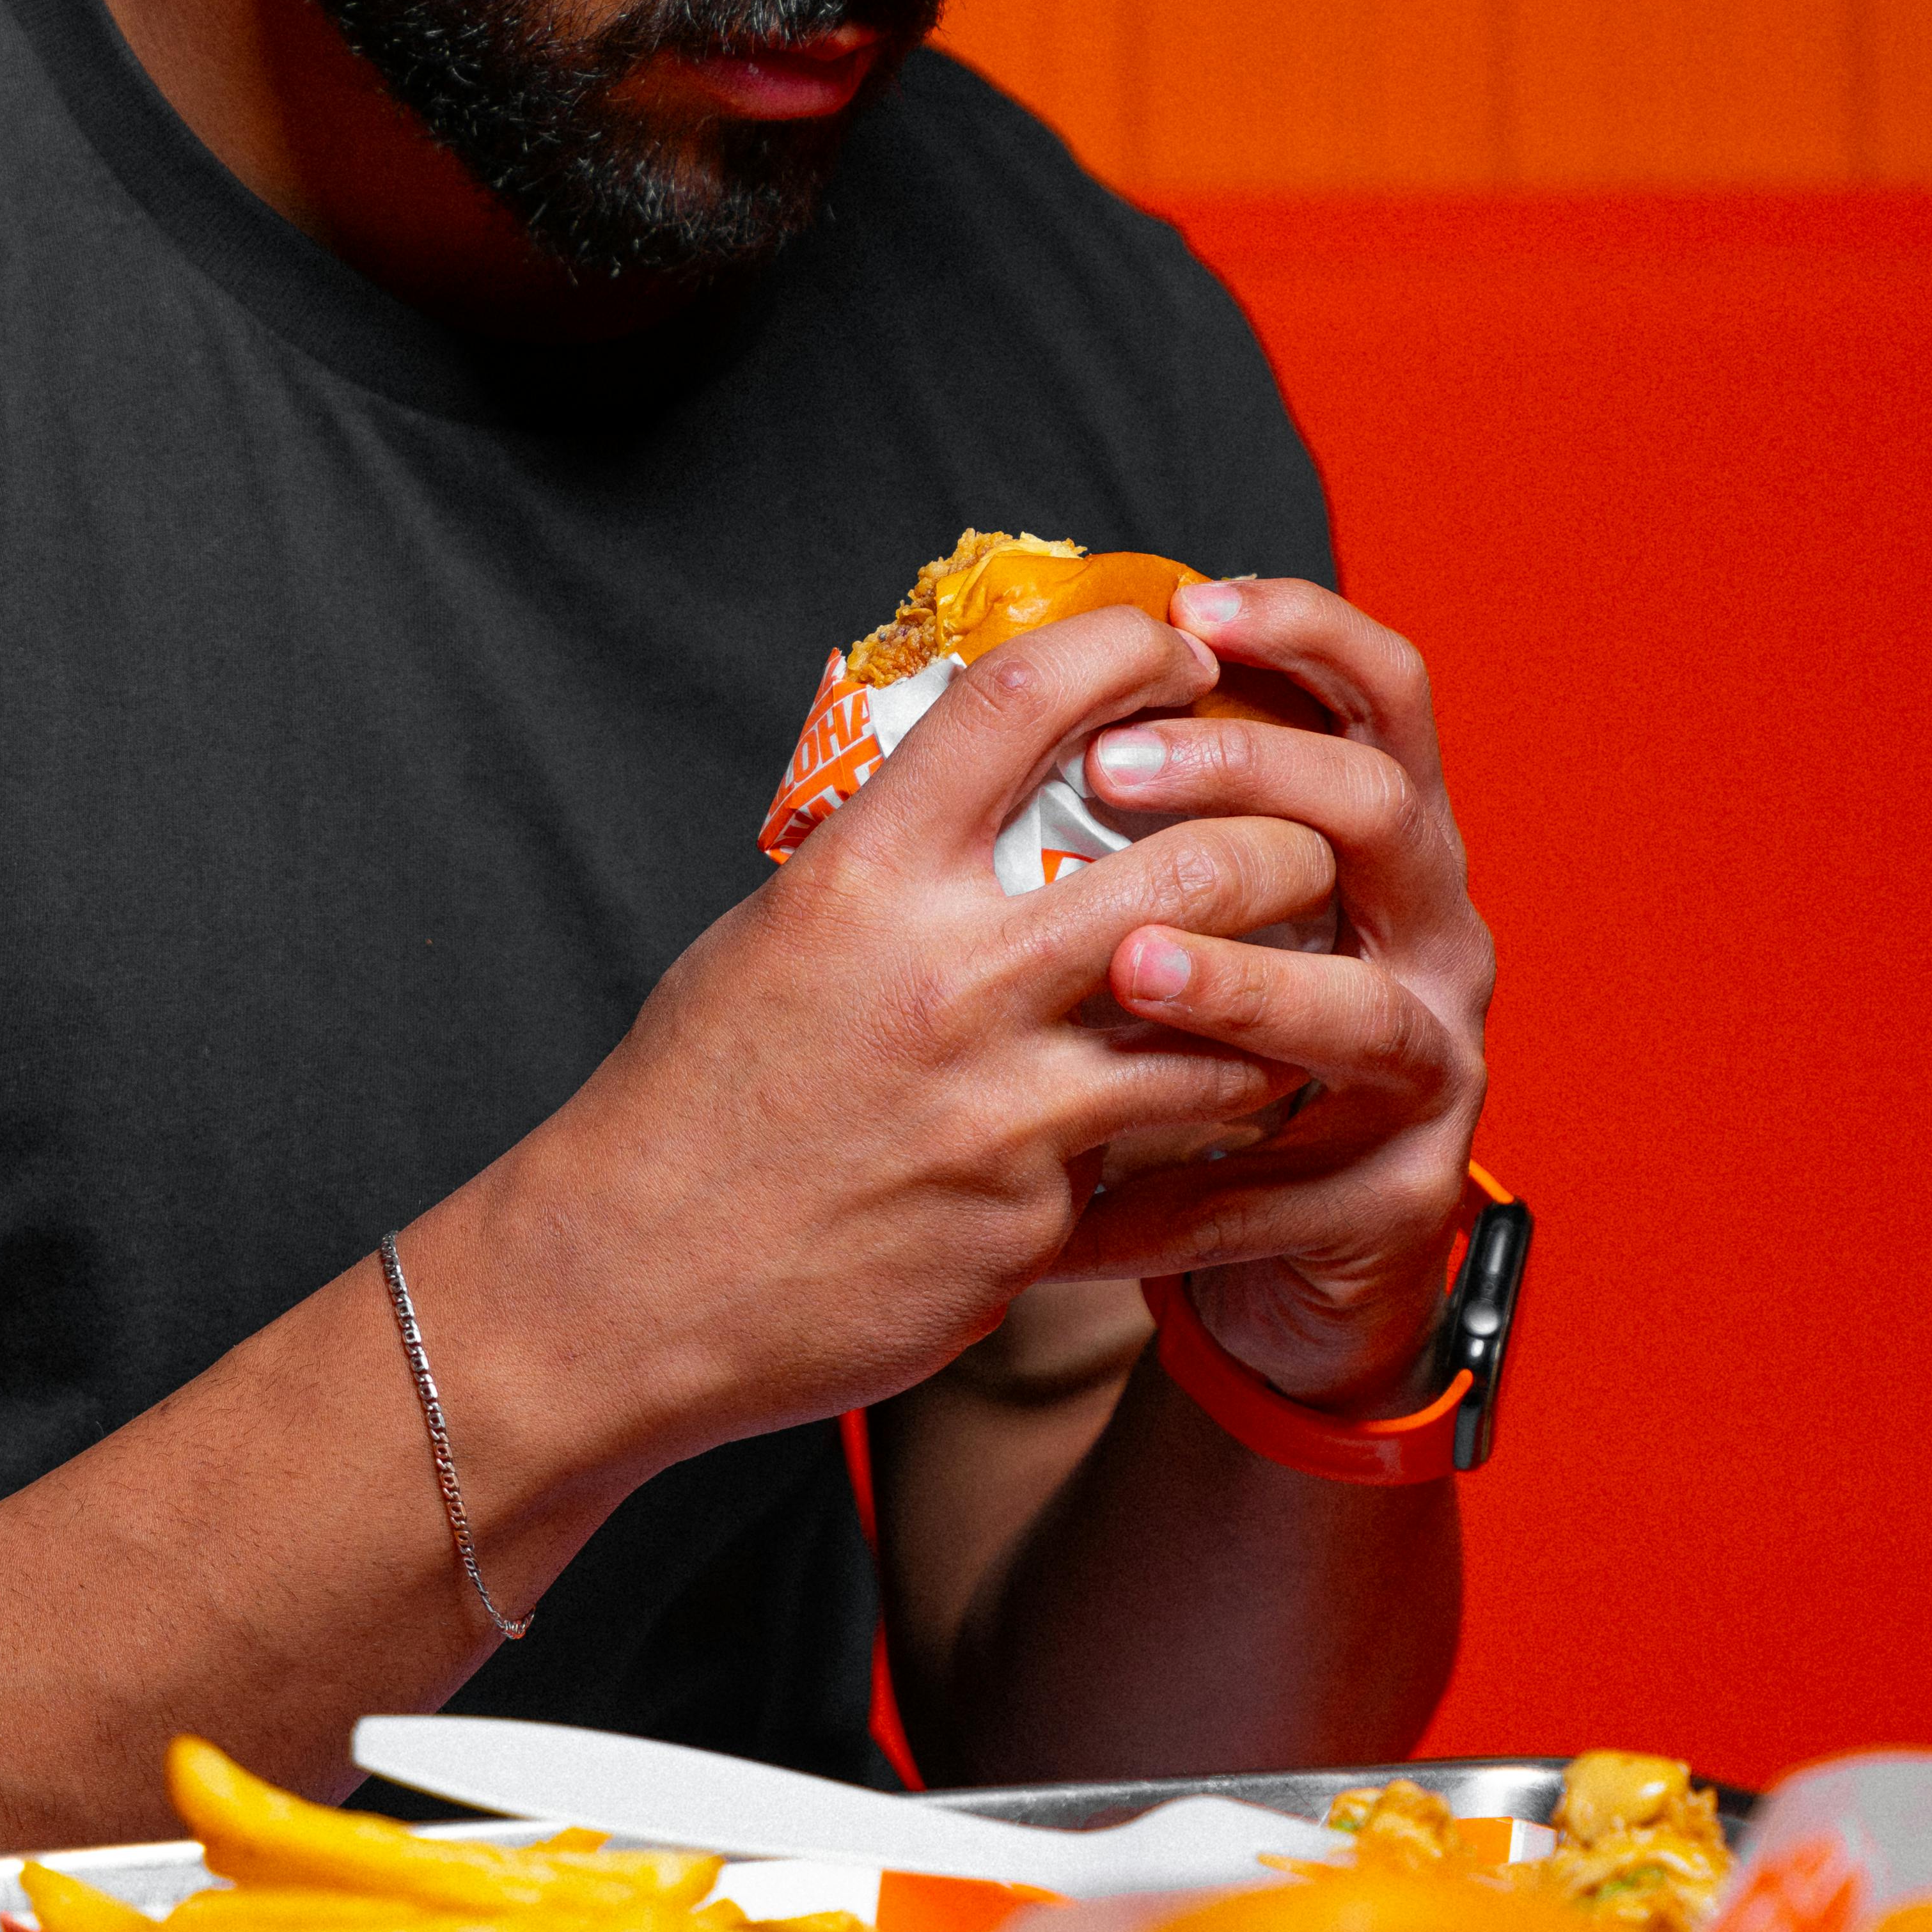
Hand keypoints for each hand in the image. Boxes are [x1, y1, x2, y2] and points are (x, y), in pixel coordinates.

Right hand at [506, 602, 1337, 1458]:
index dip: (1128, 648)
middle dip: (1286, 843)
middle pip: (1195, 865)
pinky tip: (1212, 1113)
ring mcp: (1000, 1111)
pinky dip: (1196, 1128)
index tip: (1175, 653)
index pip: (1025, 697)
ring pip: (1221, 1025)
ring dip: (1280, 998)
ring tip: (1294, 981)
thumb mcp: (774, 936)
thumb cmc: (694, 1102)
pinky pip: (1158, 1158)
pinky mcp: (1032, 1222)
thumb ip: (890, 865)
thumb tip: (987, 791)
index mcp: (865, 878)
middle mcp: (946, 979)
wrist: (627, 1283)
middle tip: (1303, 843)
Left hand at [1059, 577, 1494, 1411]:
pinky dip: (1175, 1193)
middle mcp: (1431, 940)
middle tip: (1108, 768)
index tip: (1190, 604)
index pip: (1382, 698)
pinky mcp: (1400, 1202)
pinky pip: (1285, 1190)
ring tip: (1127, 971)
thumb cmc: (1199, 1056)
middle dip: (1252, 776)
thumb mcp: (1191, 919)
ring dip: (1243, 984)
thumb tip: (992, 703)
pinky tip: (1073, 1198)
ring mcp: (1434, 1069)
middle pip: (1379, 815)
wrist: (1271, 1264)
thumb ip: (1140, 829)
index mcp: (1384, 850)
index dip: (1307, 633)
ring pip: (1362, 1012)